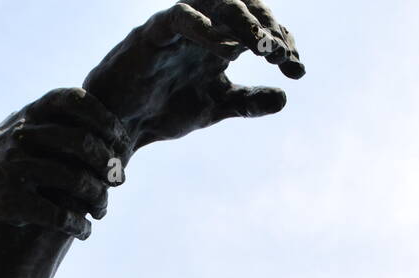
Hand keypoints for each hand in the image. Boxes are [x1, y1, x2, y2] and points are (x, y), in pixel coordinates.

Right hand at [0, 87, 130, 241]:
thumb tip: (93, 124)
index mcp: (25, 117)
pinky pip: (55, 214)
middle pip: (82, 142)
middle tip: (117, 181)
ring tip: (100, 212)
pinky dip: (76, 224)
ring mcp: (12, 169)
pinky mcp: (6, 202)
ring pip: (73, 180)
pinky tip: (82, 231)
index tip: (121, 143)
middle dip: (107, 165)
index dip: (105, 121)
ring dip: (97, 199)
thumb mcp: (12, 135)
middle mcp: (20, 138)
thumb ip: (46, 127)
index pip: (75, 101)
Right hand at [83, 0, 302, 150]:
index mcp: (221, 41)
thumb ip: (248, 101)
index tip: (297, 71)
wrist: (121, 125)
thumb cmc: (165, 110)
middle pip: (245, 8)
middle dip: (268, 29)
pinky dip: (203, 28)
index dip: (282, 45)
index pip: (260, 31)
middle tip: (284, 54)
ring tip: (263, 45)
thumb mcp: (216, 106)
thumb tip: (284, 98)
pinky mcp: (153, 33)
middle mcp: (204, 27)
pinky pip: (179, 16)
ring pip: (218, 4)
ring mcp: (180, 27)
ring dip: (244, 21)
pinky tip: (225, 48)